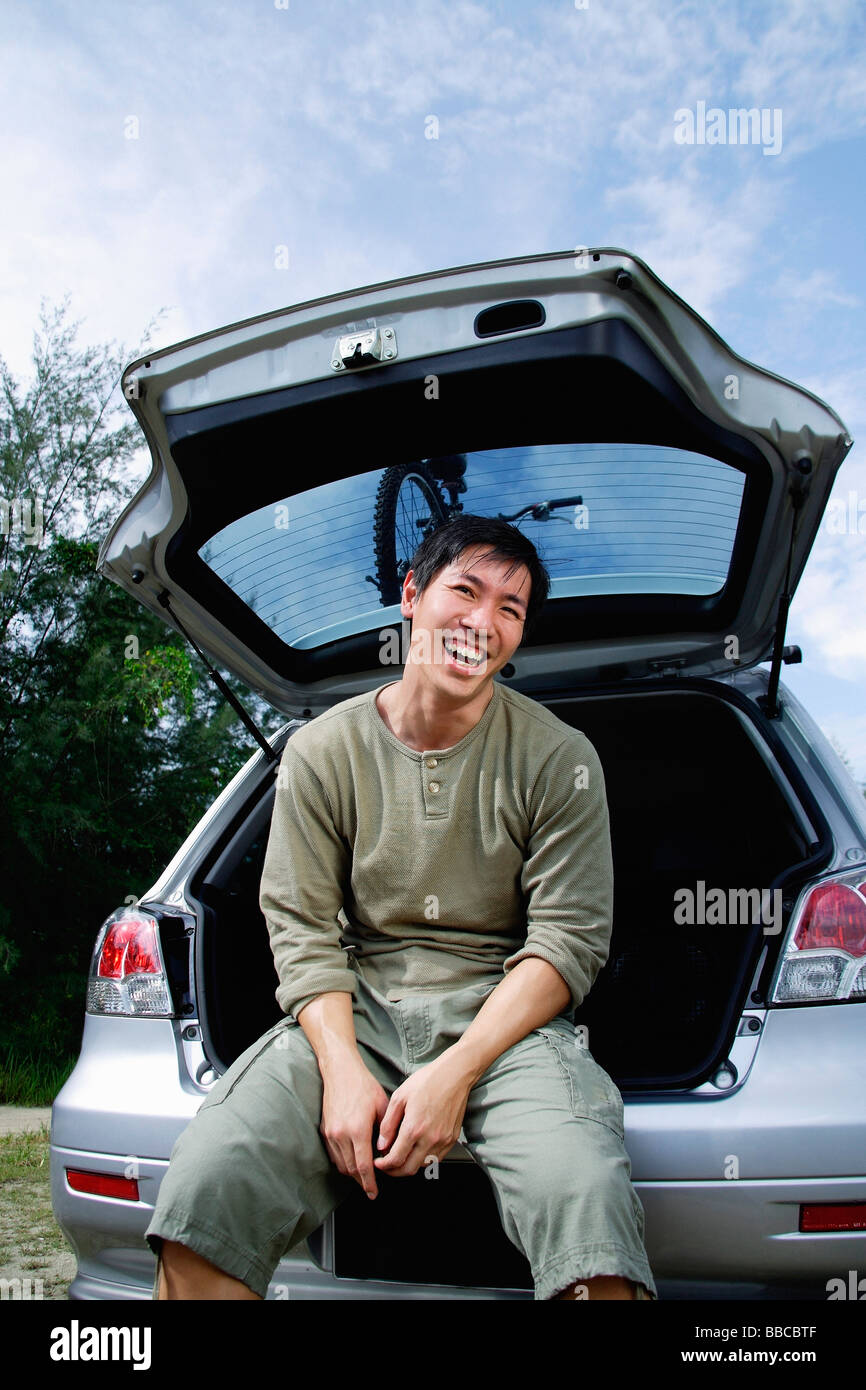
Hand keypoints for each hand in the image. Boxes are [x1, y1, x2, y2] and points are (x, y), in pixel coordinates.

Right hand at [319, 1055, 390, 1199]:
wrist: (340, 1071)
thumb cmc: (363, 1085)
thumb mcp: (382, 1106)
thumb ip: (386, 1131)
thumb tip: (387, 1150)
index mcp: (358, 1130)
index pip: (364, 1166)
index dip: (370, 1183)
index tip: (374, 1193)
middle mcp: (341, 1135)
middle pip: (351, 1170)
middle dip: (362, 1182)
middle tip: (371, 1188)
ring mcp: (331, 1134)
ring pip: (341, 1164)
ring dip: (352, 1173)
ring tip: (364, 1176)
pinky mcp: (325, 1130)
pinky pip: (334, 1155)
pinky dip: (343, 1162)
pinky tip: (352, 1160)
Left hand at [373, 1051, 471, 1177]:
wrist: (454, 1074)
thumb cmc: (427, 1081)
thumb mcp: (399, 1097)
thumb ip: (388, 1123)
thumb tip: (382, 1144)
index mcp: (414, 1128)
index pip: (395, 1159)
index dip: (383, 1165)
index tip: (377, 1162)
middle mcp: (430, 1139)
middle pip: (409, 1169)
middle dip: (394, 1171)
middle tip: (386, 1165)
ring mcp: (443, 1140)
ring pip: (423, 1166)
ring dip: (409, 1166)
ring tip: (400, 1157)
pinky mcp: (452, 1139)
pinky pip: (436, 1159)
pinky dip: (423, 1160)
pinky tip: (416, 1150)